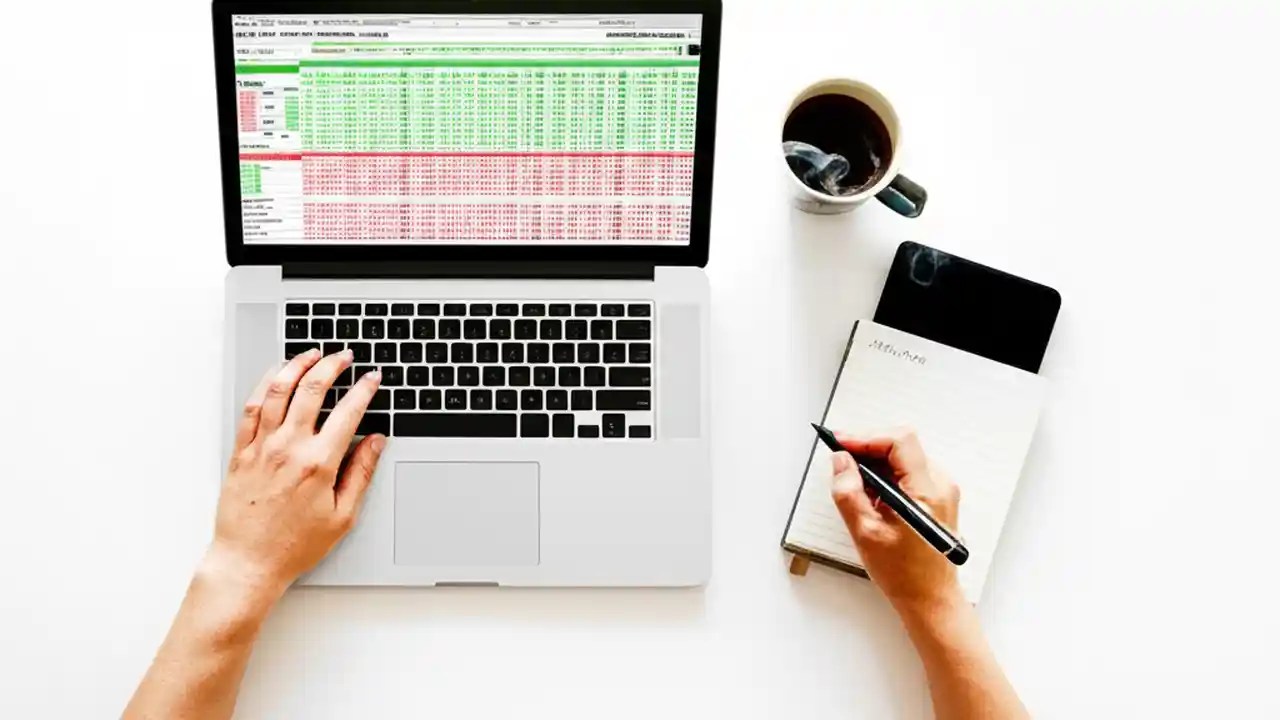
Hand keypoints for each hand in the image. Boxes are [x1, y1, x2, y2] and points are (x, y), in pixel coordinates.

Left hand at [205, 349, 385, 605]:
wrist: (247, 562)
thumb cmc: (294, 546)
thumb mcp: (343, 516)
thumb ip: (361, 473)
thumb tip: (376, 442)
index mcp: (319, 464)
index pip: (348, 412)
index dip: (364, 389)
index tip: (372, 379)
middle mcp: (289, 448)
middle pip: (312, 389)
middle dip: (332, 366)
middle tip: (344, 357)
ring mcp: (261, 447)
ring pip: (279, 390)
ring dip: (298, 365)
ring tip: (312, 355)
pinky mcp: (241, 452)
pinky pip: (252, 407)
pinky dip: (266, 385)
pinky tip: (276, 376)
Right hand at [830, 430, 962, 616]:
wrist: (930, 598)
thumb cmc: (905, 574)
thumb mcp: (866, 533)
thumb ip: (849, 493)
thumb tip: (841, 463)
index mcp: (927, 492)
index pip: (899, 442)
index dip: (866, 437)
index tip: (841, 443)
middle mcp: (939, 485)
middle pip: (901, 445)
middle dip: (867, 448)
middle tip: (841, 460)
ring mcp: (940, 490)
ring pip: (903, 458)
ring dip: (875, 463)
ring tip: (854, 483)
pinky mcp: (936, 497)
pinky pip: (908, 473)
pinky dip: (886, 476)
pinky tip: (870, 495)